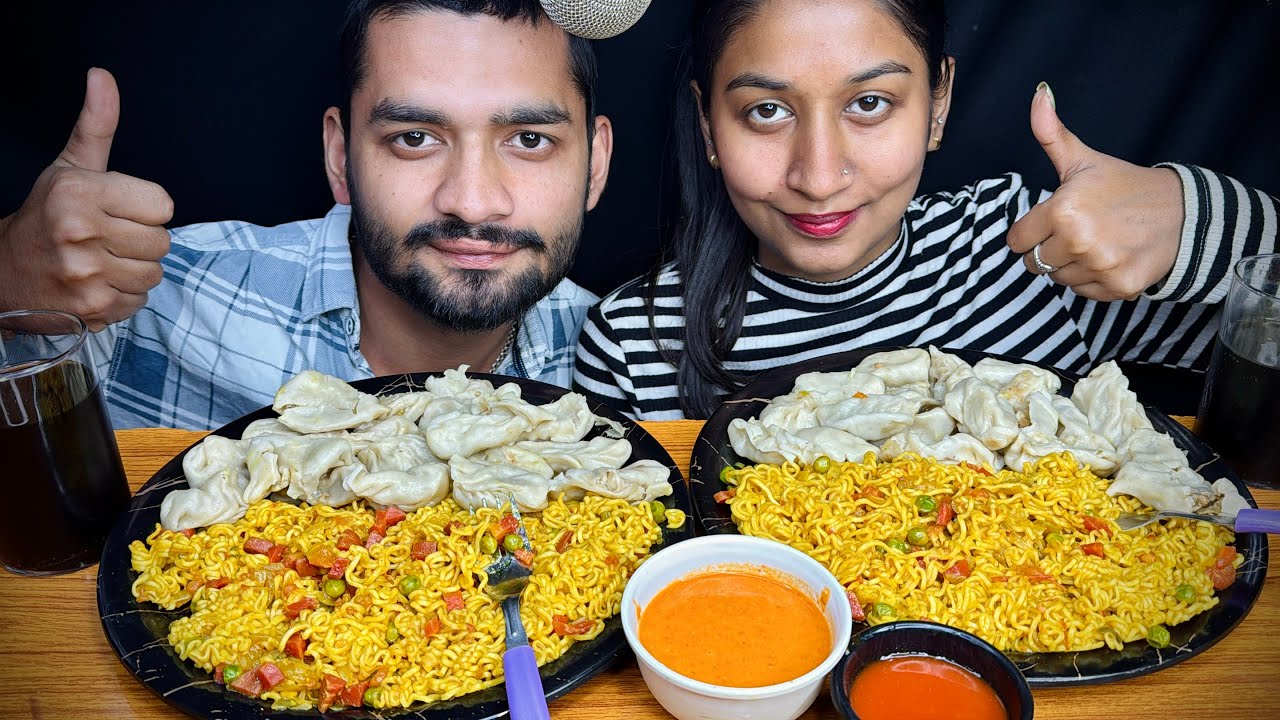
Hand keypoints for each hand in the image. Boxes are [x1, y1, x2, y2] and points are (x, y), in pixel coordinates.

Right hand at [0, 68, 172, 329]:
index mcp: (79, 192)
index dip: (145, 208)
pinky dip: (123, 295)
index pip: (163, 205)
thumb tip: (102, 76)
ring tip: (102, 260)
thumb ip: (96, 125)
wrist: (4, 272)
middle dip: (140, 240)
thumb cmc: (47, 215)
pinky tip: (96, 283)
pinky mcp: (92, 308)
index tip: (118, 209)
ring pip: (154, 274)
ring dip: (134, 269)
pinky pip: (139, 301)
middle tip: (108, 237)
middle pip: (162, 242)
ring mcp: (86, 274)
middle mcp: (80, 232)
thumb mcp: (70, 167)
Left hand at [1005, 83, 1182, 300]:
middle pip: (1034, 262)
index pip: (1018, 240)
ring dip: (1070, 265)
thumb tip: (1038, 93)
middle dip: (1049, 248)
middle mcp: (1079, 241)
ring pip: (1057, 279)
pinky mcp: (1118, 287)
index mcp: (1063, 210)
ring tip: (1097, 241)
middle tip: (1078, 230)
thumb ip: (1052, 134)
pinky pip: (1083, 293)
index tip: (1053, 220)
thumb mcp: (1084, 160)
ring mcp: (1100, 266)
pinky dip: (1092, 280)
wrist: (1182, 213)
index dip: (1031, 230)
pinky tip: (1111, 257)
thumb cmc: (1124, 186)